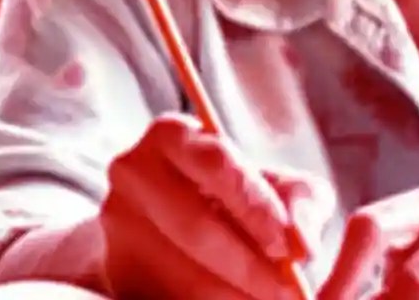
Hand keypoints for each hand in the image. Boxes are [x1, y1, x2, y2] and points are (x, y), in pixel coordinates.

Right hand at [100, 112, 335, 298]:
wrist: (174, 229)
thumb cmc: (238, 200)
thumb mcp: (277, 187)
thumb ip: (301, 202)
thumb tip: (302, 246)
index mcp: (172, 135)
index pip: (214, 162)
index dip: (255, 206)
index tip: (288, 246)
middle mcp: (132, 172)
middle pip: (195, 225)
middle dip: (250, 265)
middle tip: (290, 292)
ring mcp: (117, 224)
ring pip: (181, 271)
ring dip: (234, 294)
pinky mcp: (116, 269)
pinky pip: (168, 296)